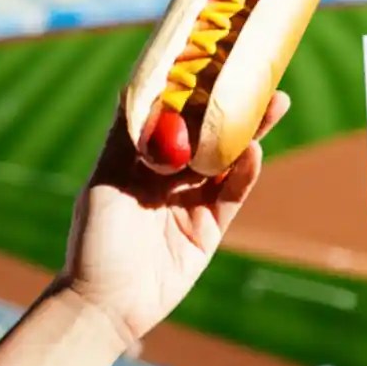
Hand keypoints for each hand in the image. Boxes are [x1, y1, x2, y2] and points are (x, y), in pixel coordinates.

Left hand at [59, 92, 289, 343]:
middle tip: (260, 78)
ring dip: (249, 132)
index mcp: (140, 160)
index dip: (196, 90)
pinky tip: (254, 151)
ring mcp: (192, 201)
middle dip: (234, 106)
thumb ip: (127, 141)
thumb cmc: (94, 241)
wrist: (106, 304)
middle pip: (208, 133)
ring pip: (226, 159)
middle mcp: (169, 176)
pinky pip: (232, 194)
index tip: (214, 60)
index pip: (174, 116)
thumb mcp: (105, 182)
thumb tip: (140, 89)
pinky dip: (245, 172)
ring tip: (272, 105)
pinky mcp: (210, 227)